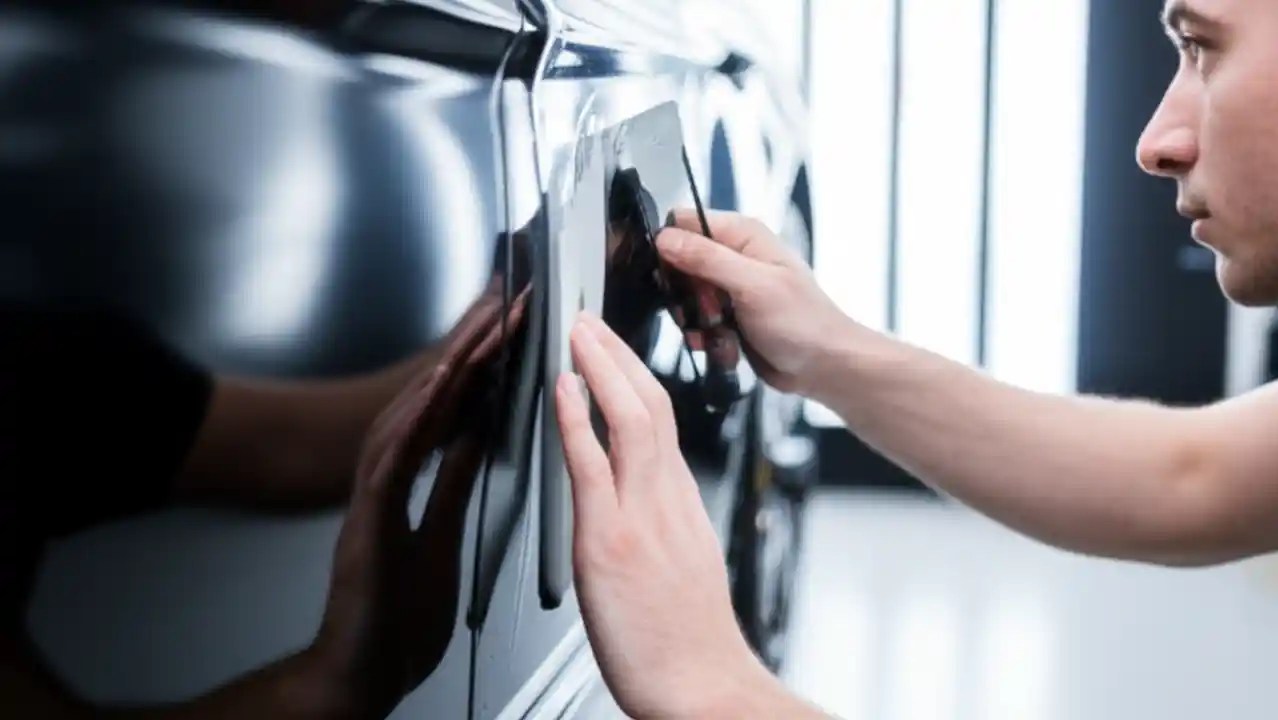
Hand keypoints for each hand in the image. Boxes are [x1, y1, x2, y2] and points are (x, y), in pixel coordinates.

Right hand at [307, 287, 523, 718]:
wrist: (358, 676)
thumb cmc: (395, 616)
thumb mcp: (438, 533)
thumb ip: (451, 481)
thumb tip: (478, 437)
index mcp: (412, 485)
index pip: (454, 413)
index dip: (484, 368)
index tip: (515, 329)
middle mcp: (388, 484)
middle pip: (431, 406)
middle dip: (469, 353)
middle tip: (504, 307)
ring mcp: (373, 504)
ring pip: (408, 423)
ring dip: (443, 377)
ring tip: (476, 333)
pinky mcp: (367, 530)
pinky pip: (390, 469)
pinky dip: (412, 428)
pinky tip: (433, 398)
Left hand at [554, 313, 789, 718]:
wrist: (702, 689)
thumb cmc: (688, 641)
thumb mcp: (687, 566)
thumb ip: (666, 524)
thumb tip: (645, 503)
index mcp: (681, 503)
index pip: (661, 420)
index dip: (635, 376)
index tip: (615, 350)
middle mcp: (667, 498)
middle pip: (650, 403)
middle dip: (618, 353)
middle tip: (590, 319)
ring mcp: (642, 516)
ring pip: (630, 418)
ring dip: (600, 365)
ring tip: (577, 329)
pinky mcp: (610, 542)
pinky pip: (592, 464)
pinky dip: (576, 417)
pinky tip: (564, 387)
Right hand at [656, 210, 852, 397]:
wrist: (824, 366)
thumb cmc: (800, 322)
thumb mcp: (752, 285)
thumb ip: (707, 259)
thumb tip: (664, 238)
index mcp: (742, 234)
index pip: (685, 221)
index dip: (669, 245)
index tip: (671, 275)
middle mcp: (733, 255)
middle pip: (679, 262)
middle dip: (684, 292)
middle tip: (704, 309)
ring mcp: (729, 287)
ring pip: (685, 296)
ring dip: (695, 318)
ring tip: (717, 331)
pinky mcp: (726, 316)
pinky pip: (697, 321)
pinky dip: (705, 336)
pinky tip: (723, 345)